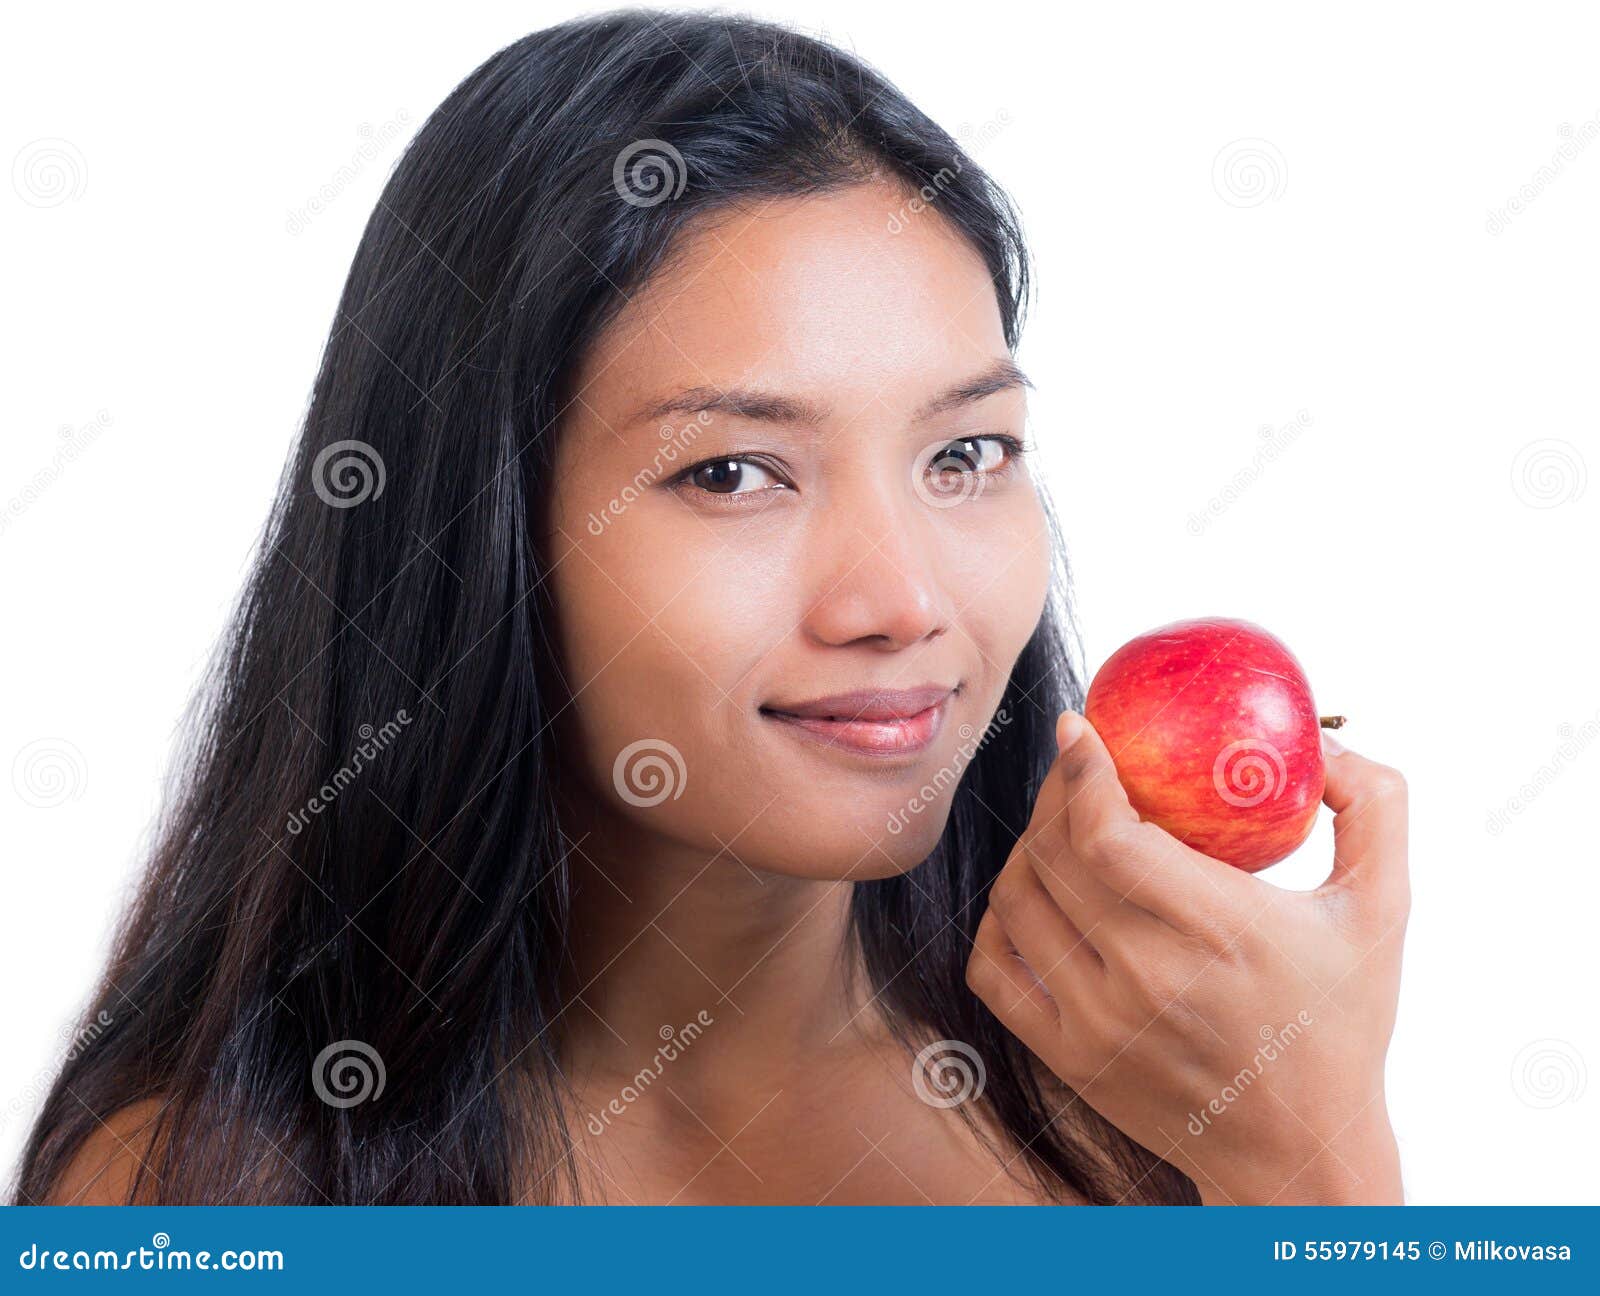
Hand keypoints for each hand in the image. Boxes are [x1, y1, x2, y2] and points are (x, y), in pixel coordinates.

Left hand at [965, 710, 1409, 1204]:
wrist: (1298, 1154)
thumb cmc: (1341, 1021)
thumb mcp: (1383, 910)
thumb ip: (1375, 808)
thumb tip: (1322, 740)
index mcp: (1222, 932)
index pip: (1109, 837)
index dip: (1080, 772)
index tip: (1080, 727)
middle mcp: (1148, 979)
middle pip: (1054, 857)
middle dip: (1054, 791)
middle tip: (1075, 764)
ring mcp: (1097, 1024)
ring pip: (1016, 902)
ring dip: (1026, 846)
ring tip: (1059, 823)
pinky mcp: (1066, 1058)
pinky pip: (994, 966)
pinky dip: (999, 917)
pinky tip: (1034, 892)